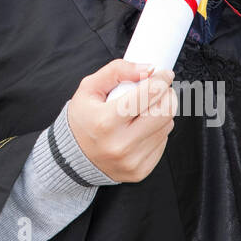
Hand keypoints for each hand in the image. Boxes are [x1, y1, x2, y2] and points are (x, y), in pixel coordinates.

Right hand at [67, 59, 177, 182]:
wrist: (72, 156)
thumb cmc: (82, 119)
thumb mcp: (89, 88)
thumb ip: (117, 71)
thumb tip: (148, 69)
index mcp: (105, 122)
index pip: (145, 96)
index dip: (161, 80)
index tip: (165, 74)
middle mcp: (120, 144)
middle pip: (163, 113)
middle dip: (167, 95)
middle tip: (161, 88)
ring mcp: (131, 161)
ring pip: (166, 127)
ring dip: (162, 112)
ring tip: (146, 109)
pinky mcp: (140, 171)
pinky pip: (162, 143)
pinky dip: (157, 131)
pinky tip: (142, 127)